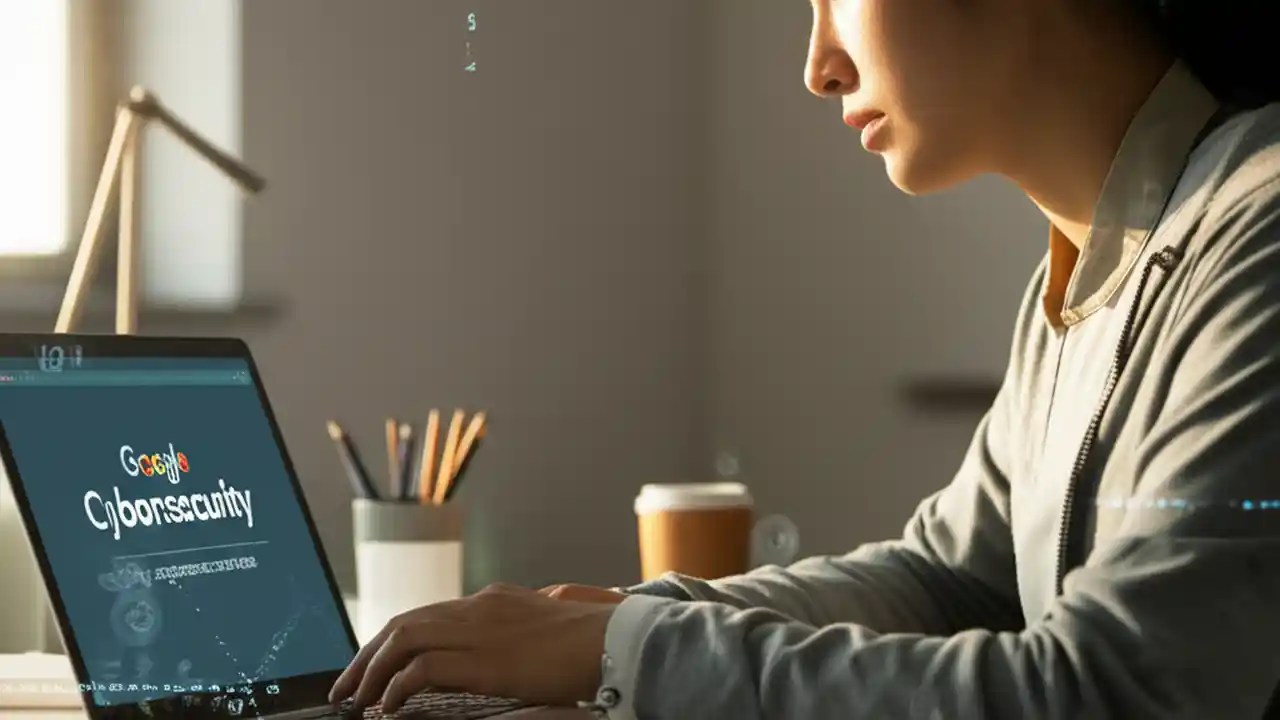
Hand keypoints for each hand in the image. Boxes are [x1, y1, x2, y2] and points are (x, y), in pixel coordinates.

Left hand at [329, 583, 617, 712]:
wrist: (616, 639)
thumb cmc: (592, 642)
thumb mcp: (544, 630)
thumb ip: (513, 635)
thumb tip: (498, 655)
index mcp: (493, 600)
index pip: (427, 614)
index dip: (393, 640)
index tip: (374, 665)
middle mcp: (479, 607)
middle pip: (404, 623)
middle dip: (368, 655)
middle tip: (347, 686)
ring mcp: (479, 629)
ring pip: (402, 639)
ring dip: (372, 670)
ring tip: (356, 700)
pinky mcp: (482, 659)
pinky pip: (420, 669)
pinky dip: (396, 687)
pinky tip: (388, 708)